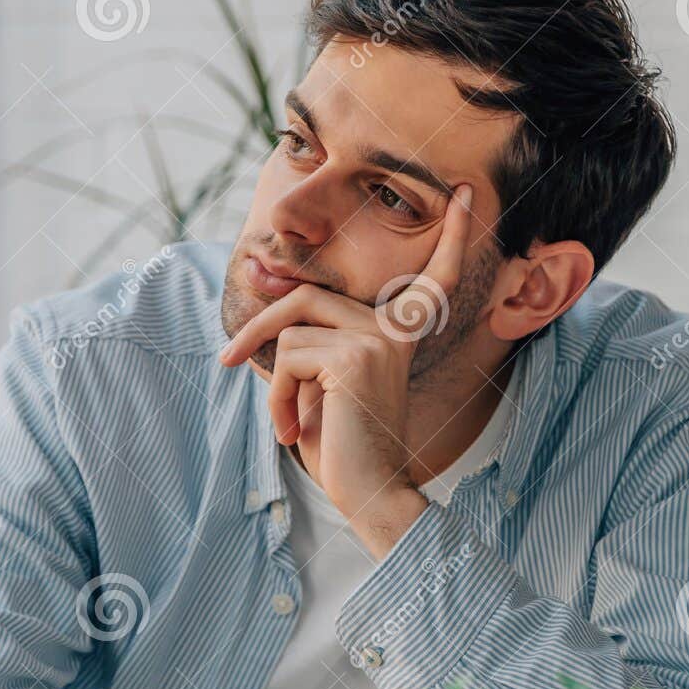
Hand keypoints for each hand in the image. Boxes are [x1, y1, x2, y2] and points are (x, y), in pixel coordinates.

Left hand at [219, 184, 472, 556]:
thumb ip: (306, 344)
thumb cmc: (343, 447)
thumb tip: (270, 301)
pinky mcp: (354, 357)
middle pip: (307, 298)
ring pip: (290, 332)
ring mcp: (377, 340)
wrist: (369, 494)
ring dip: (273, 382)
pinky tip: (291, 430)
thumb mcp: (319, 386)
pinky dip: (276, 395)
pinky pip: (288, 357)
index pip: (426, 278)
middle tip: (225, 360)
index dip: (449, 236)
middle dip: (258, 326)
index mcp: (397, 334)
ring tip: (287, 423)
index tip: (464, 194)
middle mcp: (393, 330)